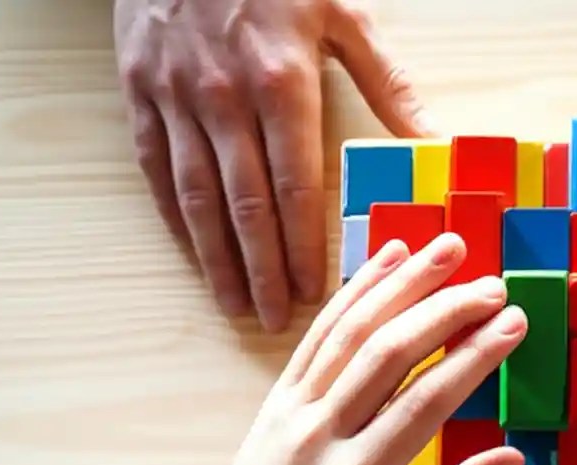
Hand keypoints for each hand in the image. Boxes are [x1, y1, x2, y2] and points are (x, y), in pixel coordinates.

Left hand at [0, 234, 525, 464]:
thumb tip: (513, 456)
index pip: (426, 402)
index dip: (474, 357)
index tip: (513, 323)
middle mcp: (322, 433)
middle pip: (389, 352)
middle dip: (446, 309)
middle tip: (494, 285)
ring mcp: (294, 407)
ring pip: (351, 330)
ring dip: (402, 282)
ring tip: (448, 248)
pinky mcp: (278, 392)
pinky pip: (319, 332)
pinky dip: (355, 291)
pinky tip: (388, 259)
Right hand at [114, 0, 433, 329]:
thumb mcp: (344, 15)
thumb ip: (389, 84)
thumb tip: (436, 141)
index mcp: (282, 84)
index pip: (295, 185)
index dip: (304, 244)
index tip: (316, 291)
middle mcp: (225, 100)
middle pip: (246, 205)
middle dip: (264, 269)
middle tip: (277, 321)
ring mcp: (177, 100)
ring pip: (197, 197)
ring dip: (217, 259)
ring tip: (236, 305)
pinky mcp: (140, 95)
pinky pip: (157, 170)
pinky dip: (175, 219)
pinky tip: (193, 254)